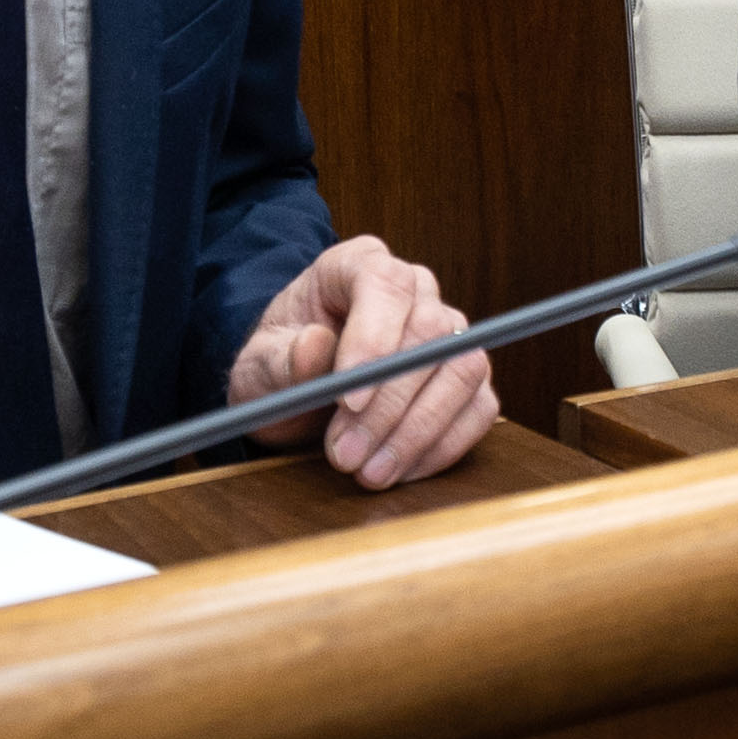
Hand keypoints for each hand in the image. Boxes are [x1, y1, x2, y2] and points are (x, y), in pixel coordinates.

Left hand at [227, 238, 495, 491]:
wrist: (295, 392)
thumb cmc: (280, 366)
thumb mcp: (259, 365)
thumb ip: (282, 358)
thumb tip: (314, 346)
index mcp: (358, 265)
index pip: (386, 283)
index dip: (375, 338)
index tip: (348, 399)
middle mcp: (415, 292)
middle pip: (431, 331)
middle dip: (390, 404)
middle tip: (346, 454)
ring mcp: (448, 333)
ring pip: (464, 369)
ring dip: (418, 431)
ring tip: (369, 472)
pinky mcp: (466, 378)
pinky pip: (478, 408)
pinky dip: (441, 448)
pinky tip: (400, 470)